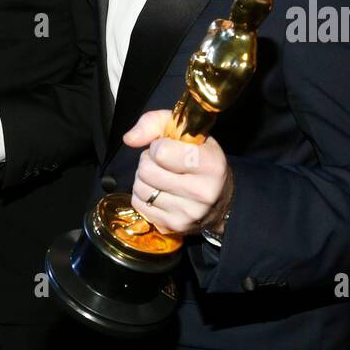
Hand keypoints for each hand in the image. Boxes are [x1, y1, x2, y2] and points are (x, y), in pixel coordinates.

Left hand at [124, 109, 232, 236]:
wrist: (220, 200)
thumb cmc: (200, 159)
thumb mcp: (187, 132)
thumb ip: (155, 123)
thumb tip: (129, 139)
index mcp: (210, 165)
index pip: (162, 152)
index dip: (158, 146)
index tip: (168, 148)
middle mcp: (202, 192)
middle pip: (147, 170)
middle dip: (148, 161)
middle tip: (162, 162)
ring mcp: (187, 213)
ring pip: (140, 188)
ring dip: (143, 178)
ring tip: (160, 176)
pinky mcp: (173, 226)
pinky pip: (138, 204)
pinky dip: (142, 195)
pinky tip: (158, 191)